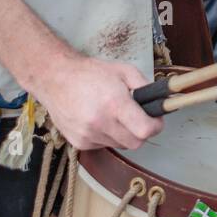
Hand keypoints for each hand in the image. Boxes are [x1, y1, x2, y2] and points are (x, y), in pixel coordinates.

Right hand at [32, 55, 162, 151]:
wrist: (55, 79)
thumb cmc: (91, 73)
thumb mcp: (124, 71)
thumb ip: (145, 87)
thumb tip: (160, 101)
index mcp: (114, 104)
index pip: (144, 130)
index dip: (155, 126)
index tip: (156, 119)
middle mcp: (100, 123)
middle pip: (135, 143)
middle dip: (142, 132)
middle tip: (140, 118)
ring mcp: (88, 136)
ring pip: (120, 145)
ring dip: (124, 134)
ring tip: (115, 115)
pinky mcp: (79, 143)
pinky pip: (104, 145)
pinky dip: (107, 136)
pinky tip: (100, 120)